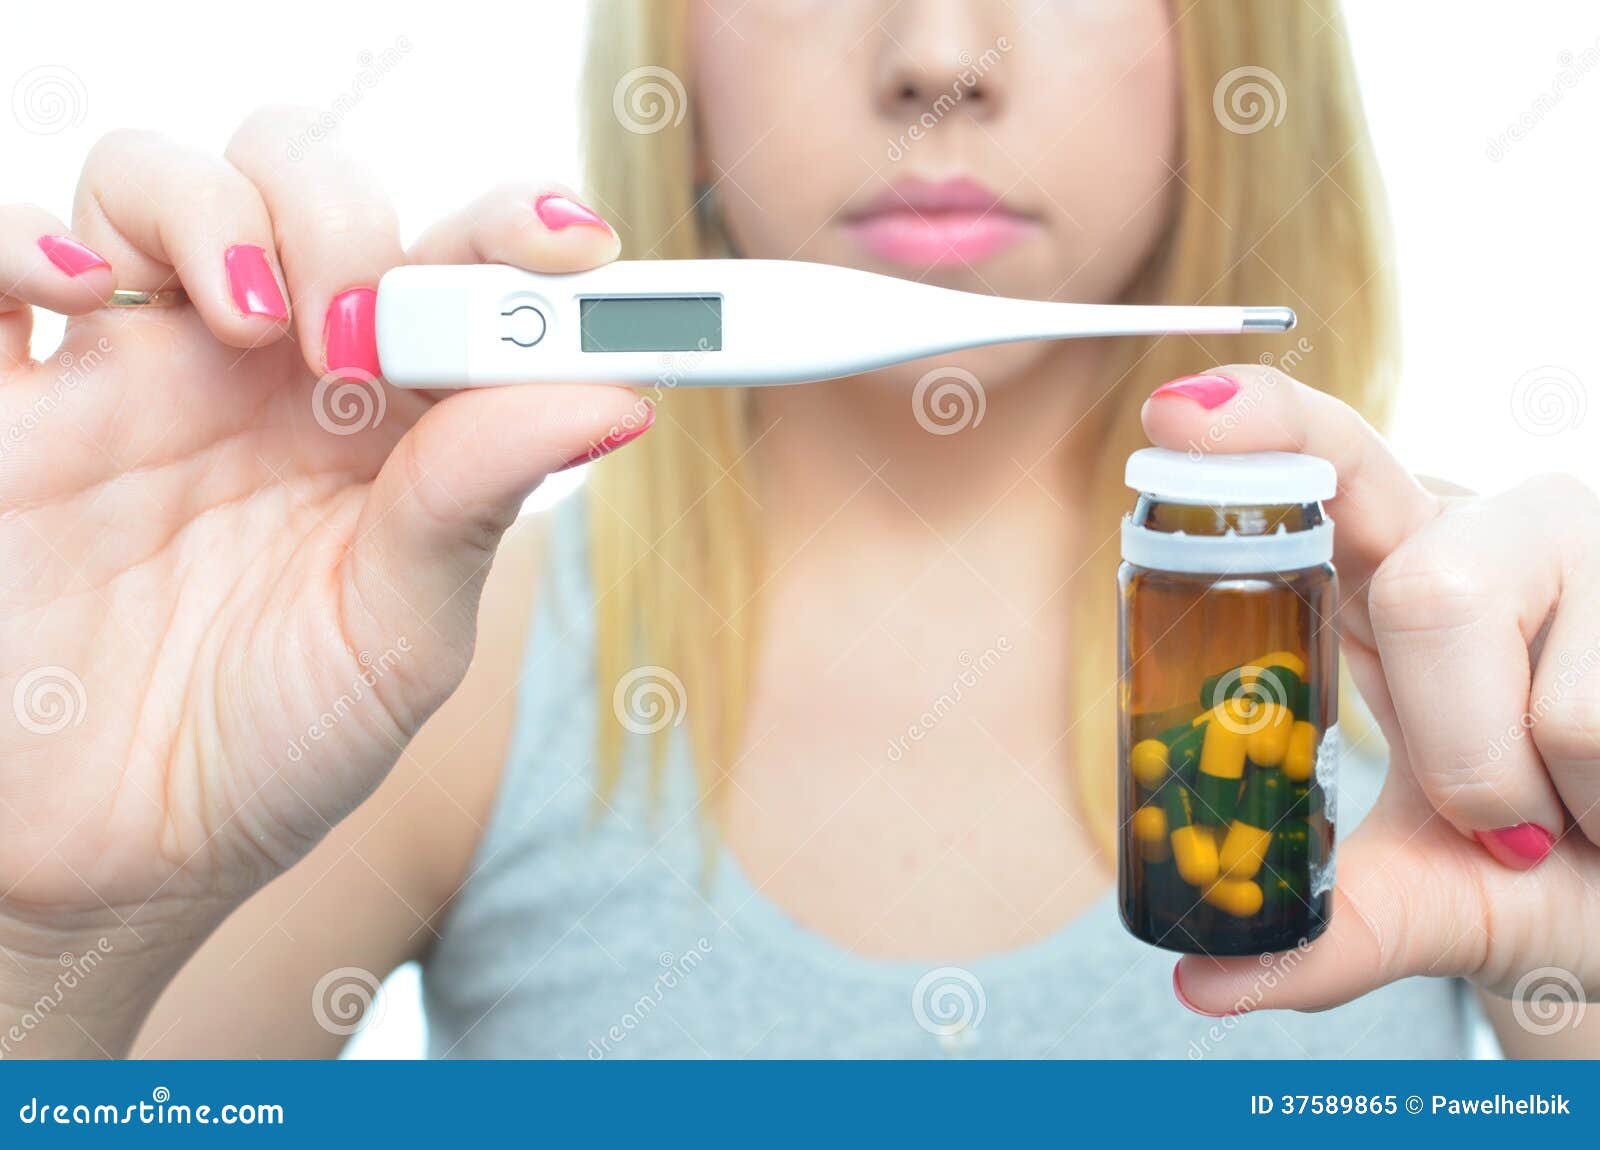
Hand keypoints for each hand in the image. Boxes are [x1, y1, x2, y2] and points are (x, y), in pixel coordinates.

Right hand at [0, 108, 643, 1050]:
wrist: (111, 862)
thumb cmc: (270, 748)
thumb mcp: (399, 637)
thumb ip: (478, 499)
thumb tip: (614, 398)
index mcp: (376, 416)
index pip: (449, 267)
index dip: (513, 228)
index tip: (574, 243)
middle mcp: (257, 371)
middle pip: (298, 180)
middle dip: (339, 215)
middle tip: (356, 335)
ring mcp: (125, 374)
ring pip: (152, 179)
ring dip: (206, 206)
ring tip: (246, 322)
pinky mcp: (0, 411)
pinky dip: (20, 234)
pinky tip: (77, 284)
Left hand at [1142, 366, 1599, 1024]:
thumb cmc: (1546, 868)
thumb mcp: (1429, 897)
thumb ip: (1328, 930)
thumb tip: (1199, 982)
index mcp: (1406, 575)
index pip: (1336, 468)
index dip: (1266, 427)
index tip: (1178, 414)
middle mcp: (1506, 536)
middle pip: (1431, 595)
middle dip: (1457, 748)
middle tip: (1500, 816)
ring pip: (1547, 699)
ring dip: (1555, 800)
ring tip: (1581, 807)